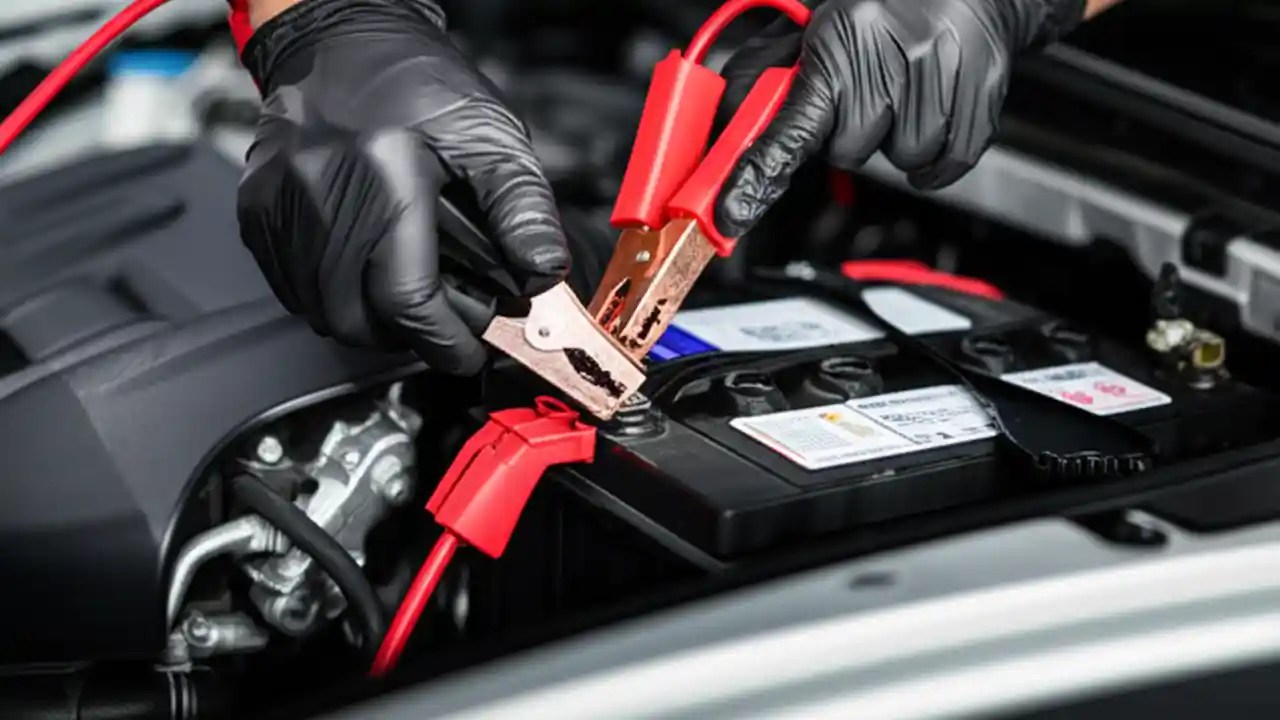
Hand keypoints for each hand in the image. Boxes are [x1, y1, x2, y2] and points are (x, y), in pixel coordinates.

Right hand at [237, 0, 569, 374]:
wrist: (341, 37)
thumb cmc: (415, 81)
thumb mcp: (492, 136)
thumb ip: (524, 209)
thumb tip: (542, 274)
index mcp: (386, 172)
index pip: (407, 297)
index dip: (444, 341)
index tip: (468, 350)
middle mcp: (323, 190)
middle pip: (357, 317)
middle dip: (407, 337)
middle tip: (440, 322)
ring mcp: (280, 203)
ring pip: (320, 311)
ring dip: (367, 322)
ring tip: (405, 296)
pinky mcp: (257, 208)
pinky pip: (289, 287)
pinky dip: (329, 298)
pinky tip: (362, 273)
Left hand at [716, 0, 1086, 237]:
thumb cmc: (877, 12)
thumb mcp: (807, 31)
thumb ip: (761, 78)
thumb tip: (727, 132)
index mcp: (838, 46)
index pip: (790, 130)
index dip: (757, 175)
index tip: (732, 213)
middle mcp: (890, 61)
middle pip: (850, 152)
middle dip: (850, 132)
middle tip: (862, 93)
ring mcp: (941, 78)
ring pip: (902, 160)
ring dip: (897, 138)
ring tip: (902, 94)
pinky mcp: (981, 96)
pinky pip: (945, 163)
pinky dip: (935, 156)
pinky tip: (929, 115)